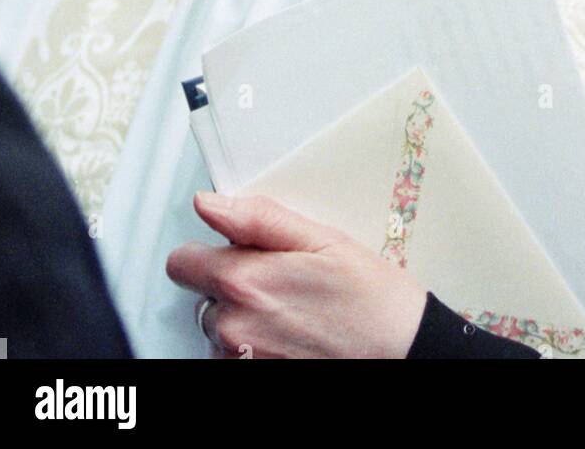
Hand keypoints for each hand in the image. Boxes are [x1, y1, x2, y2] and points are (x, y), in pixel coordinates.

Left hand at [166, 191, 427, 359]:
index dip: (207, 251)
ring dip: (245, 318)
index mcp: (245, 281)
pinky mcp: (255, 381)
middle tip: (282, 281)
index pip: (181, 262)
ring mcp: (242, 361)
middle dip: (233, 284)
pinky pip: (235, 357)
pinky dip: (256, 346)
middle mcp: (234, 327)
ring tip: (294, 311)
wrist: (403, 352)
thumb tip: (210, 204)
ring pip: (220, 328)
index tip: (233, 250)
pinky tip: (292, 336)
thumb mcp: (321, 239)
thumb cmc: (372, 300)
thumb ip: (256, 219)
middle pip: (202, 295)